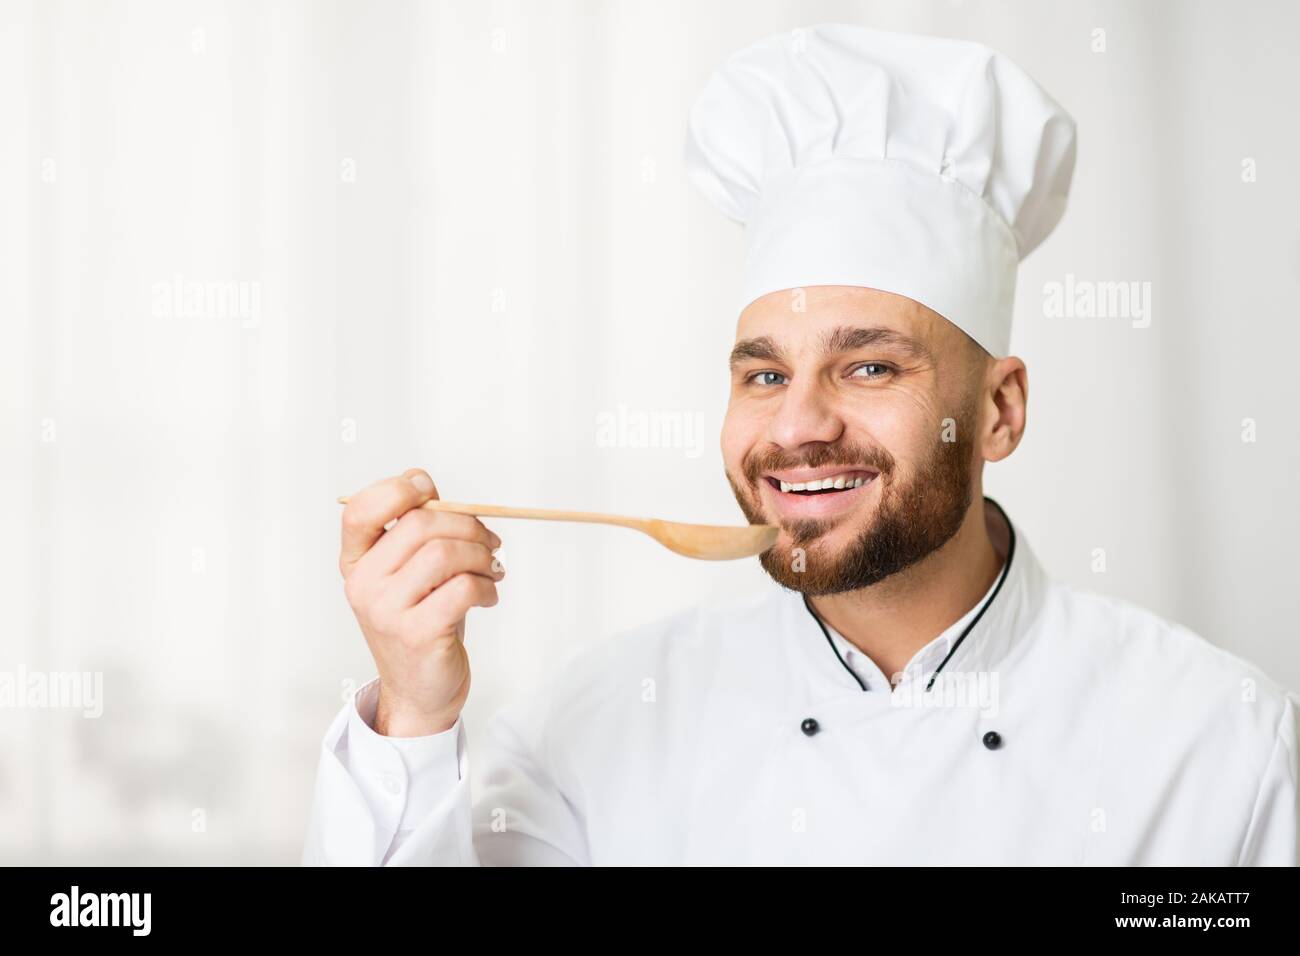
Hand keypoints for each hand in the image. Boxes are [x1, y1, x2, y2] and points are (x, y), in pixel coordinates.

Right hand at [339, 468, 502, 735]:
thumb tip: (429, 486)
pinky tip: (487, 596)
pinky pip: (462, 588)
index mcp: (356, 563)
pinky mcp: (416, 634)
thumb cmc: (422, 622)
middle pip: (419, 524)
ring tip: (491, 571)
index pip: (359, 510)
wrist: (420, 692)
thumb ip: (416, 531)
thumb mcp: (411, 574)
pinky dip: (486, 587)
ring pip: (444, 553)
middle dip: (466, 525)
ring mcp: (385, 611)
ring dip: (481, 556)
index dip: (398, 489)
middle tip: (489, 542)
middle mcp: (363, 585)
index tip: (430, 490)